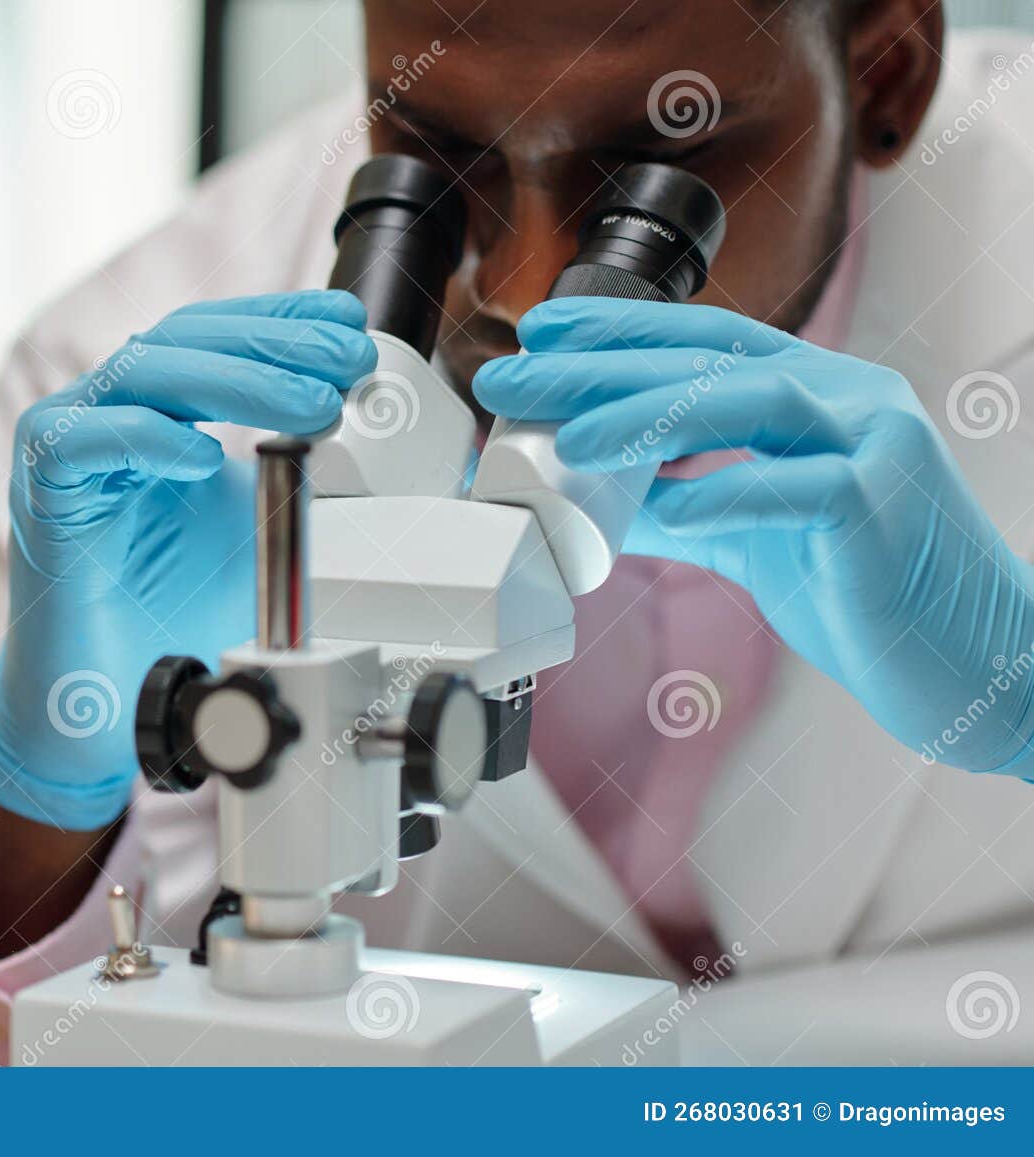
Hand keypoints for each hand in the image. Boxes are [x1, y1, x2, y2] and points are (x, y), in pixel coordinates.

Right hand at [0, 291, 375, 827]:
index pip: (215, 333)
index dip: (280, 318)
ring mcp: (68, 441)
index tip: (349, 321)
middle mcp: (106, 408)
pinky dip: (149, 441)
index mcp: (155, 406)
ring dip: (236, 382)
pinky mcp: (42, 488)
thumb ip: (306, 474)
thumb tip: (385, 445)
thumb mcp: (265, 524)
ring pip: (145, 374)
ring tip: (312, 406)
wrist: (114, 692)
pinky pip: (86, 441)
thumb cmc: (179, 609)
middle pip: (185, 340)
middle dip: (275, 344)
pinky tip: (207, 457)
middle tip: (349, 360)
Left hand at [473, 297, 1033, 776]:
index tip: (540, 331)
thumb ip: (676, 506)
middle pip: (709, 363)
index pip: (704, 342)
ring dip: (649, 416)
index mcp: (815, 396)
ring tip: (568, 437)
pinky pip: (796, 487)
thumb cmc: (862, 589)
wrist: (970, 661)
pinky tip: (661, 507)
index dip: (619, 330)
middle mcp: (848, 401)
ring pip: (753, 401)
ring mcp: (875, 446)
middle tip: (511, 375)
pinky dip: (724, 492)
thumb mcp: (751, 536)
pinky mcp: (885, 508)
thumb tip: (581, 496)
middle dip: (601, 366)